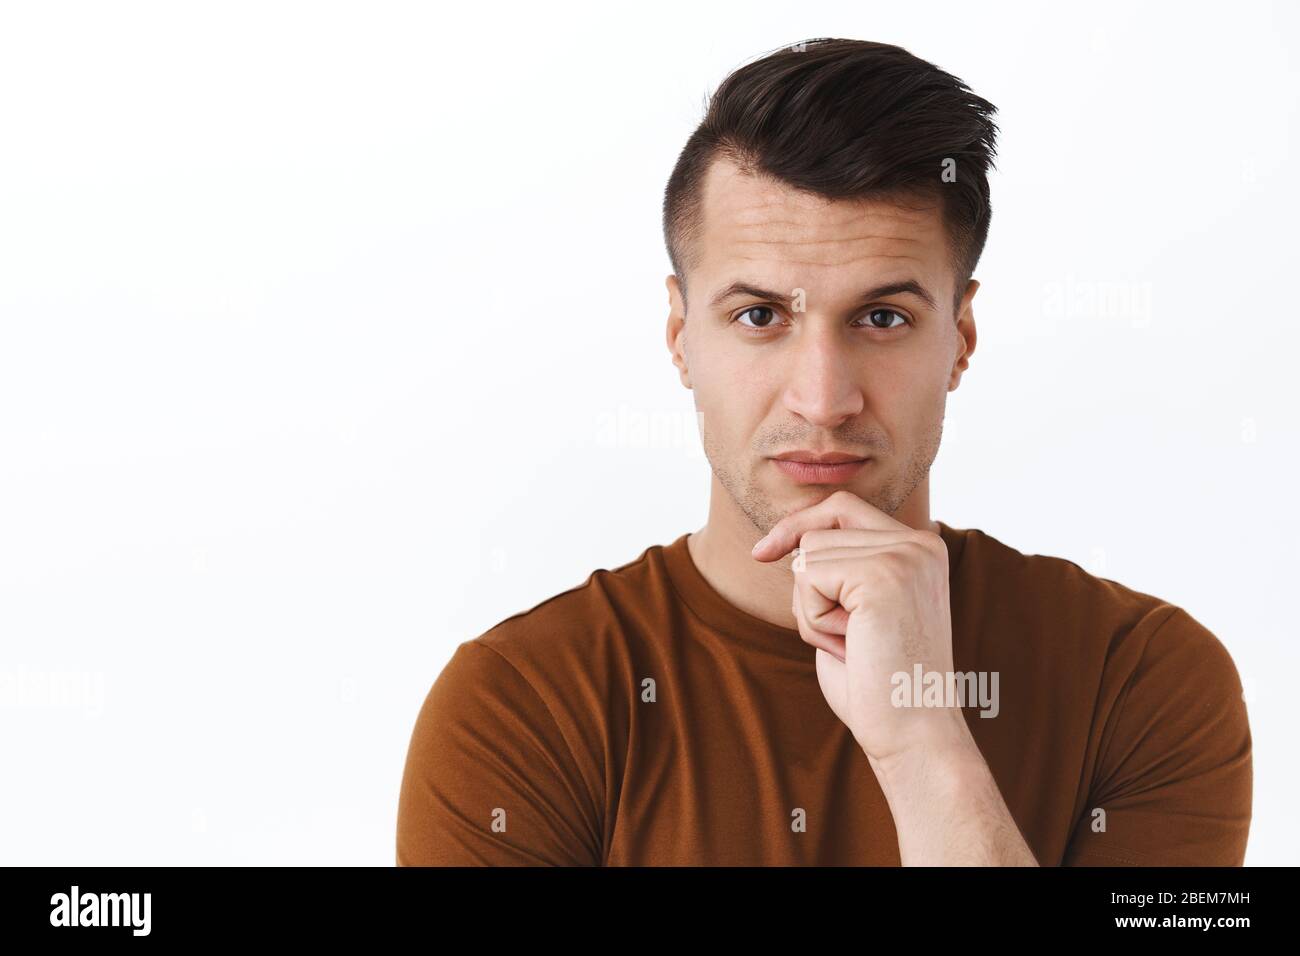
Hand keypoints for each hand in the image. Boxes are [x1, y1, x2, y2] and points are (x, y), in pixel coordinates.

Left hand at [751, 490, 970, 767]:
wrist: (912, 733)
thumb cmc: (877, 683)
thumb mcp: (857, 613)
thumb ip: (840, 571)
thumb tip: (792, 542)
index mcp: (921, 547)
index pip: (842, 508)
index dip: (798, 525)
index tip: (762, 553)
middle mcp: (920, 542)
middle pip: (817, 534)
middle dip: (811, 591)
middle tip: (848, 638)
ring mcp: (905, 556)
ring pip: (808, 555)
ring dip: (812, 609)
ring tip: (854, 644)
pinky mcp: (884, 575)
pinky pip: (809, 578)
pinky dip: (813, 620)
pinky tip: (850, 646)